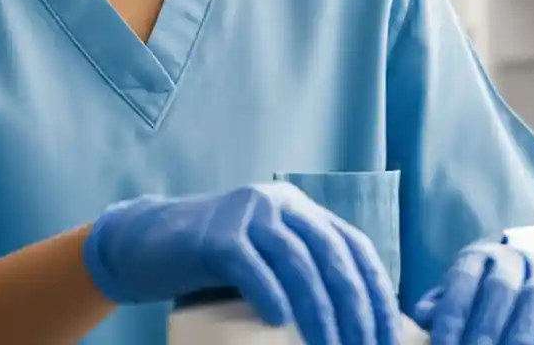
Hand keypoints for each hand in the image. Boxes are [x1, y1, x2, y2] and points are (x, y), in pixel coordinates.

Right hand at [82, 182, 400, 344]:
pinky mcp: (215, 235)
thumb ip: (304, 272)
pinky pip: (252, 267)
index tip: (389, 337)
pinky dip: (270, 295)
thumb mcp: (266, 260)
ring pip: (298, 264)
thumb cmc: (211, 265)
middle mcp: (277, 203)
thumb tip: (359, 323)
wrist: (144, 244)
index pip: (354, 247)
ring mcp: (245, 214)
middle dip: (355, 310)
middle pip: (332, 257)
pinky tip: (280, 321)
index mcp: (299, 209)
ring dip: (321, 314)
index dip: (377, 293)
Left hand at [412, 242, 533, 343]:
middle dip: (486, 327)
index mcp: (478, 255)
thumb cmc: (479, 296)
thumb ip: (438, 307)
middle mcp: (513, 257)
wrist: (524, 279)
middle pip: (500, 288)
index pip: (462, 279)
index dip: (452, 316)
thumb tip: (424, 320)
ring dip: (522, 332)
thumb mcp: (455, 296)